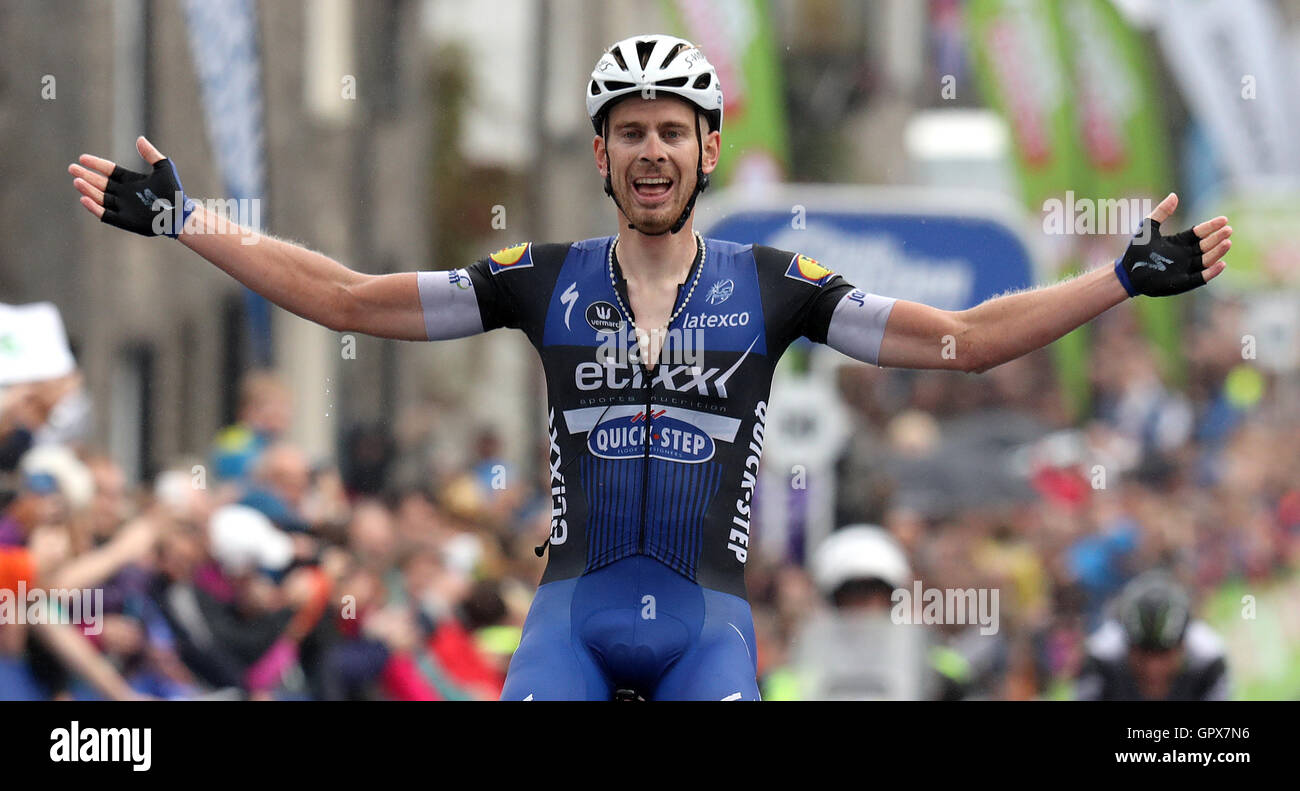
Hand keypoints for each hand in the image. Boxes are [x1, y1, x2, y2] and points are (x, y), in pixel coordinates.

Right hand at [68, 136, 193, 237]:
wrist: (180, 214)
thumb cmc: (174, 192)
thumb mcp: (164, 168)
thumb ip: (151, 154)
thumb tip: (139, 139)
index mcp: (131, 181)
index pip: (109, 171)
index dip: (96, 164)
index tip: (82, 158)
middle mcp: (124, 194)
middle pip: (100, 183)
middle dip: (86, 176)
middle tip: (72, 168)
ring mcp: (123, 207)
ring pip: (99, 197)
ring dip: (88, 189)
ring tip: (77, 181)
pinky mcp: (124, 220)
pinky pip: (105, 214)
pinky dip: (94, 207)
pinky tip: (84, 198)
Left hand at [1114, 193, 1230, 297]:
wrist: (1126, 273)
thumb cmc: (1136, 251)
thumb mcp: (1147, 228)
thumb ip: (1161, 212)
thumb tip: (1174, 195)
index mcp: (1180, 242)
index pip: (1200, 233)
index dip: (1211, 227)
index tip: (1223, 220)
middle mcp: (1186, 255)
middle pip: (1206, 246)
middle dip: (1217, 238)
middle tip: (1227, 230)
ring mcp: (1185, 269)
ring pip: (1207, 260)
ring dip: (1217, 252)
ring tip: (1227, 243)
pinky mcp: (1182, 282)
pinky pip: (1200, 277)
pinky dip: (1211, 272)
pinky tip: (1221, 264)